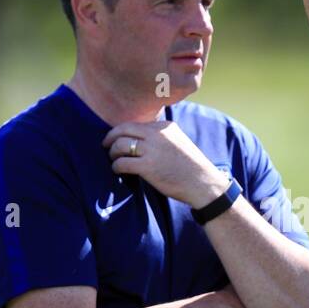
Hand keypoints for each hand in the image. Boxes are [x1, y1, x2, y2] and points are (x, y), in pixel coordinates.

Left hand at [104, 120, 230, 207]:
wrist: (203, 183)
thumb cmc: (191, 167)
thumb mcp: (178, 142)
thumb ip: (161, 138)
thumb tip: (139, 140)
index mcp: (165, 126)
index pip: (136, 124)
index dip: (123, 131)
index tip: (118, 138)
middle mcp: (157, 134)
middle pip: (124, 129)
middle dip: (111, 137)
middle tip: (106, 145)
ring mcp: (152, 150)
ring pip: (120, 145)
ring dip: (113, 153)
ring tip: (114, 160)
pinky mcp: (147, 167)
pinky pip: (122, 162)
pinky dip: (116, 166)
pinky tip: (118, 171)